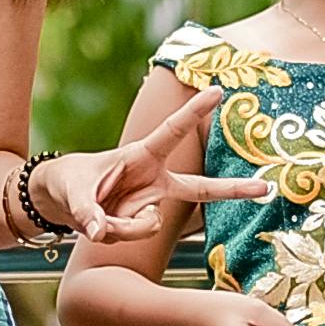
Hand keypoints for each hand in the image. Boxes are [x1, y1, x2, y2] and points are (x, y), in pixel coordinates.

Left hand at [40, 81, 272, 244]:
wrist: (60, 200)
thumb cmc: (70, 181)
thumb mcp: (72, 193)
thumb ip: (87, 213)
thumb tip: (101, 233)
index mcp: (141, 156)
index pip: (171, 131)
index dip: (193, 111)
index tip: (217, 90)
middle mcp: (154, 180)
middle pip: (200, 187)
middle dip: (233, 189)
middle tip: (265, 187)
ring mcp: (151, 203)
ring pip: (149, 223)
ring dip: (121, 226)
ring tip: (97, 218)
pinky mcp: (144, 221)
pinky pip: (135, 236)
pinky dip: (115, 235)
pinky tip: (102, 226)